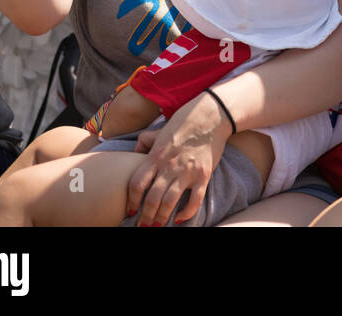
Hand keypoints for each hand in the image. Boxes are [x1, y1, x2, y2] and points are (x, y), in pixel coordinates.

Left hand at [126, 91, 229, 225]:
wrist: (211, 116)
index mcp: (155, 156)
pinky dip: (187, 212)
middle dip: (145, 217)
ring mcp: (187, 171)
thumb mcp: (160, 131)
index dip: (132, 201)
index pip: (137, 184)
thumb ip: (145, 142)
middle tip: (142, 225)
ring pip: (170, 202)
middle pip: (152, 198)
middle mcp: (169, 166)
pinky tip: (179, 218)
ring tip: (157, 225)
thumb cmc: (184, 122)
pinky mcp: (203, 175)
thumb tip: (134, 152)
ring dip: (161, 218)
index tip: (131, 211)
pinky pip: (195, 199)